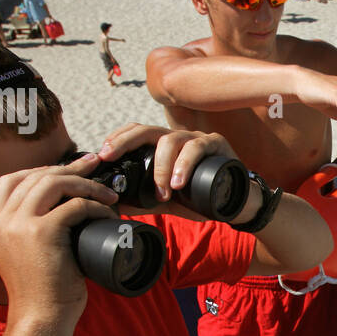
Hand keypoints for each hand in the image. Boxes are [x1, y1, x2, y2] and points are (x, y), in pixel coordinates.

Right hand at [0, 154, 120, 319]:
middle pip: (36, 176)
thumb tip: (64, 208)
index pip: (11, 180)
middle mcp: (1, 221)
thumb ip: (31, 232)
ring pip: (54, 183)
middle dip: (70, 168)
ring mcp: (18, 225)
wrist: (41, 318)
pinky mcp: (41, 232)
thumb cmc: (43, 292)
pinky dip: (95, 205)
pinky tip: (107, 212)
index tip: (68, 169)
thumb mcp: (25, 255)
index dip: (41, 169)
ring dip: (86, 183)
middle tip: (96, 167)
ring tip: (108, 193)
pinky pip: (74, 205)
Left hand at [97, 123, 240, 220]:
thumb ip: (143, 201)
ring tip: (162, 191)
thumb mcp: (167, 201)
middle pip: (147, 129)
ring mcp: (197, 139)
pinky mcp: (216, 144)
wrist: (236, 203)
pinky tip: (178, 183)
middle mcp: (178, 138)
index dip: (117, 139)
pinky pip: (197, 147)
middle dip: (125, 141)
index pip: (136, 133)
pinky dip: (184, 164)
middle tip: (110, 156)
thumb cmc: (201, 198)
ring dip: (161, 166)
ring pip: (171, 140)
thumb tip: (113, 206)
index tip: (101, 155)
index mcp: (163, 147)